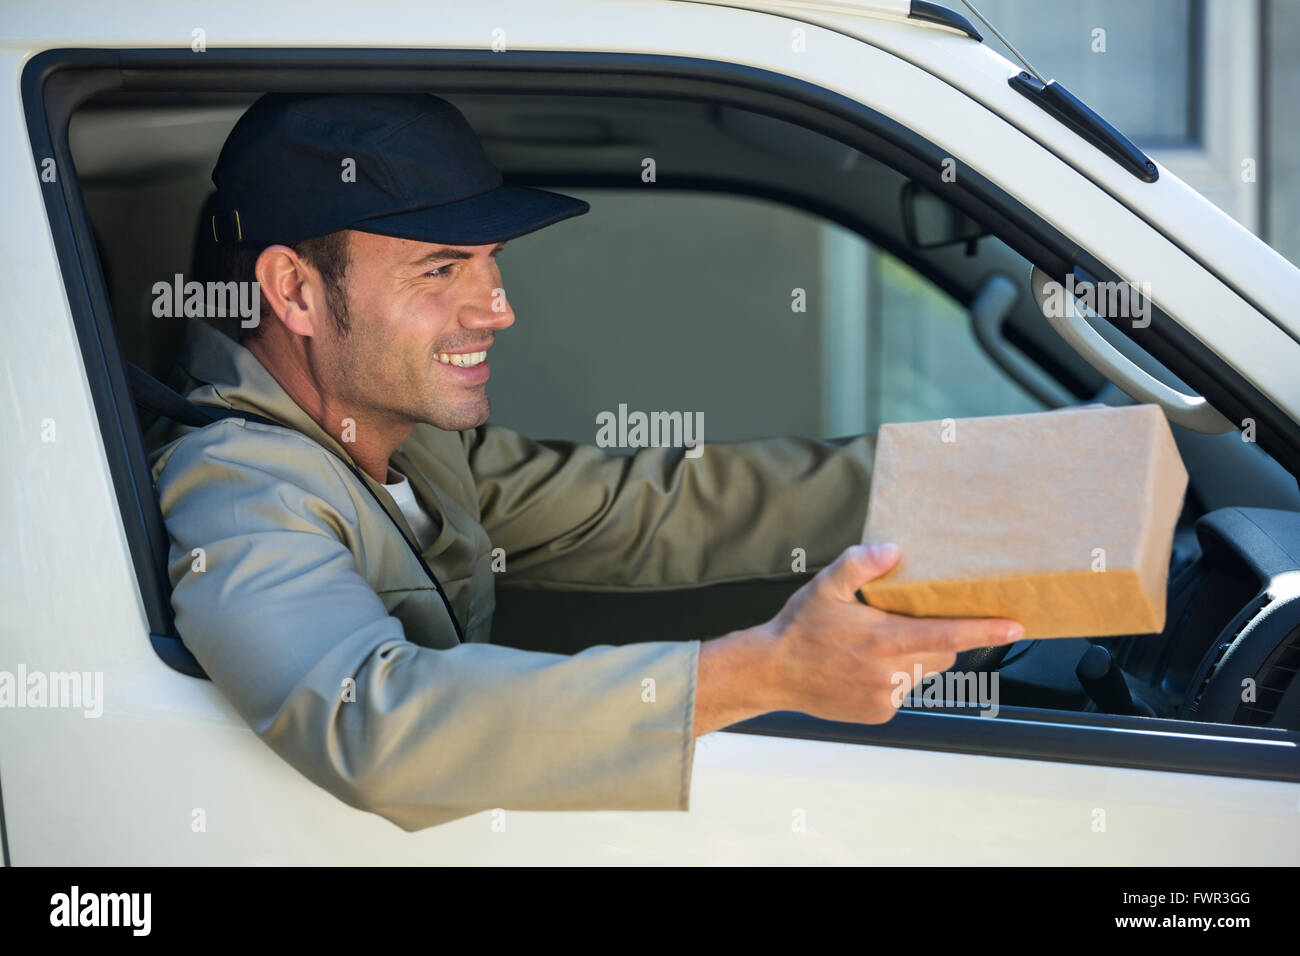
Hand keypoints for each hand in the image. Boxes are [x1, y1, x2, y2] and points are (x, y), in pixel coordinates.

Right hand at [755, 543, 1022, 723]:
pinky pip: (905, 691)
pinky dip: (896, 677)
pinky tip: (865, 667)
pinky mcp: (879, 713)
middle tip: (904, 623)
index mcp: (882, 639)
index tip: (1015, 626)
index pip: (946, 636)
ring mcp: (886, 697)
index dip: (984, 631)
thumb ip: (859, 565)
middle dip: (936, 638)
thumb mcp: (824, 586)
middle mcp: (889, 673)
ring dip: (914, 658)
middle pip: (942, 654)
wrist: (772, 674)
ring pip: (923, 673)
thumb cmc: (799, 628)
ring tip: (875, 647)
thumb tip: (892, 551)